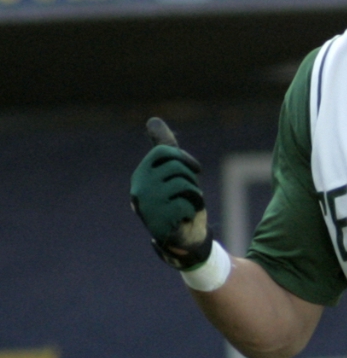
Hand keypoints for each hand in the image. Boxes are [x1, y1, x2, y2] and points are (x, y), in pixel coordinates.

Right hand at [130, 118, 211, 268]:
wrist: (184, 237)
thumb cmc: (179, 201)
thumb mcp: (172, 172)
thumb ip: (165, 149)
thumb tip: (152, 120)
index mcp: (141, 176)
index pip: (164, 153)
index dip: (184, 158)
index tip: (194, 169)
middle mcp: (140, 190)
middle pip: (176, 168)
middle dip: (191, 180)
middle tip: (189, 195)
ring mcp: (148, 206)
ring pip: (183, 185)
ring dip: (195, 195)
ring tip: (188, 206)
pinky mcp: (160, 222)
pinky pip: (187, 203)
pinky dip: (193, 210)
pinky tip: (186, 218)